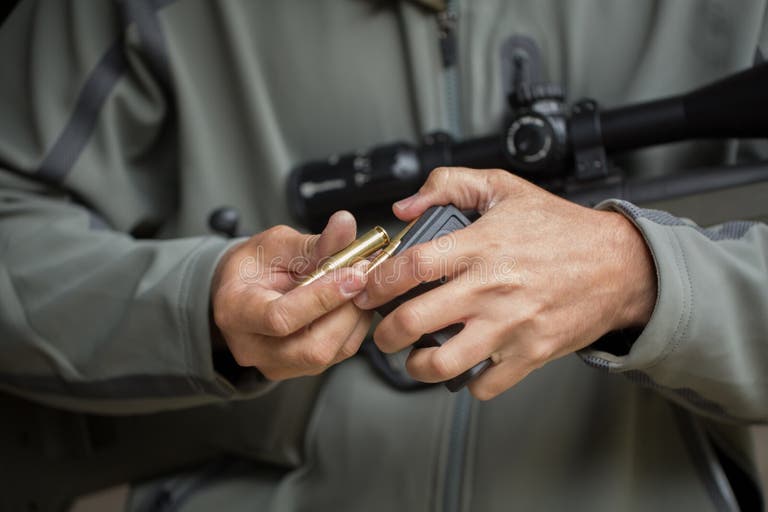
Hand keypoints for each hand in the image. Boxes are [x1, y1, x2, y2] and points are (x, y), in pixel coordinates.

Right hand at [211, 211, 371, 379]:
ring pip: (330, 353)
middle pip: (312, 347)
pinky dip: (354, 325)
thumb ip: (313, 241)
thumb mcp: (277, 244)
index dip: (324, 297)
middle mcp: (253, 347)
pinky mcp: (298, 369)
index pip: (281, 318)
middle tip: (364, 275)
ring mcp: (276, 364)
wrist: (242, 290)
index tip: (355, 273)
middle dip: (347, 310)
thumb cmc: (254, 266)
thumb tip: (345, 224)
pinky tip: (354, 300)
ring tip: (360, 283)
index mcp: (236, 311)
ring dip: (355, 316)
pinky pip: (337, 354)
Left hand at [355, 167, 655, 399]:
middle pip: (414, 321)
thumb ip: (447, 185)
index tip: (369, 290)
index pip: (410, 266)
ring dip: (416, 366)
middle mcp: (490, 288)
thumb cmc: (560, 228)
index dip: (378, 282)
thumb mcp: (504, 188)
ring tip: (414, 357)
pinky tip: (463, 364)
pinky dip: (466, 381)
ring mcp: (510, 325)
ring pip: (442, 362)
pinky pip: (484, 384)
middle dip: (383, 334)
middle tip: (382, 333)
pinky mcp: (530, 353)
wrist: (619, 265)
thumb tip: (404, 208)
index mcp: (480, 246)